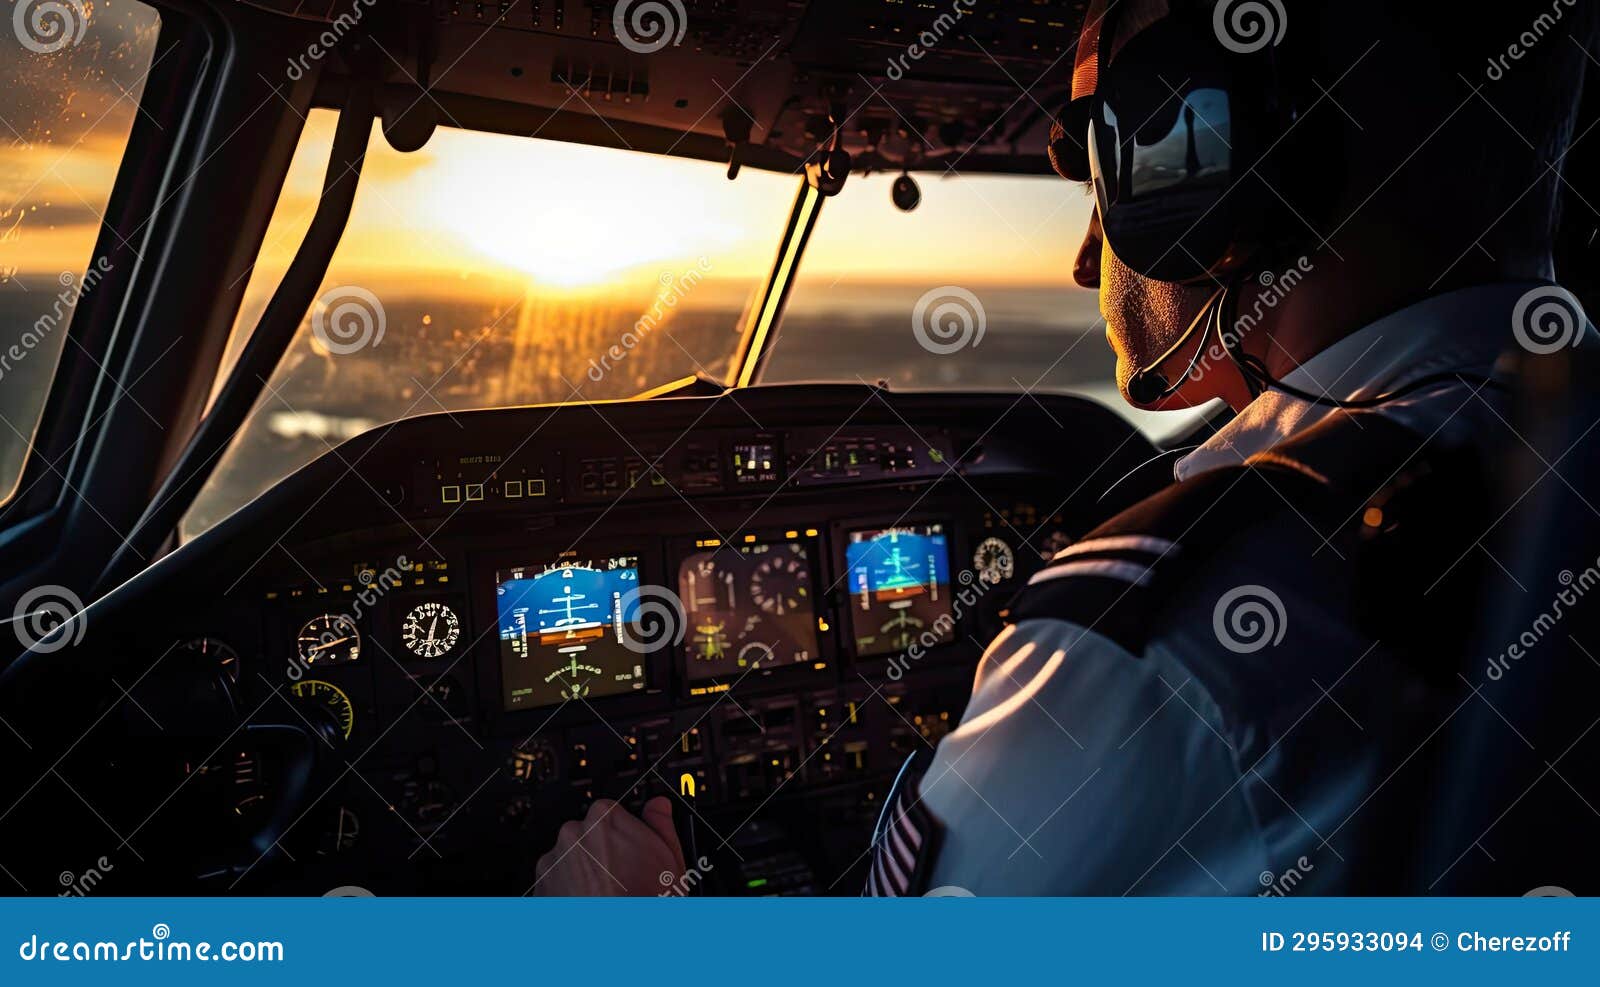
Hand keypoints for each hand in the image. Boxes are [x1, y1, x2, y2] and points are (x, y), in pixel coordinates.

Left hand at [534, 796, 685, 895]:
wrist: (620, 943)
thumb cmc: (644, 905)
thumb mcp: (669, 860)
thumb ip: (661, 824)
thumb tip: (658, 807)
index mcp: (603, 818)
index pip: (609, 813)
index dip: (622, 835)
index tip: (627, 851)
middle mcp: (572, 835)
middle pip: (587, 835)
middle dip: (601, 853)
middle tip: (620, 877)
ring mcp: (553, 861)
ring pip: (569, 860)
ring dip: (583, 872)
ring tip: (605, 896)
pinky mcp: (541, 887)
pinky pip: (555, 882)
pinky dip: (568, 892)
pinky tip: (590, 904)